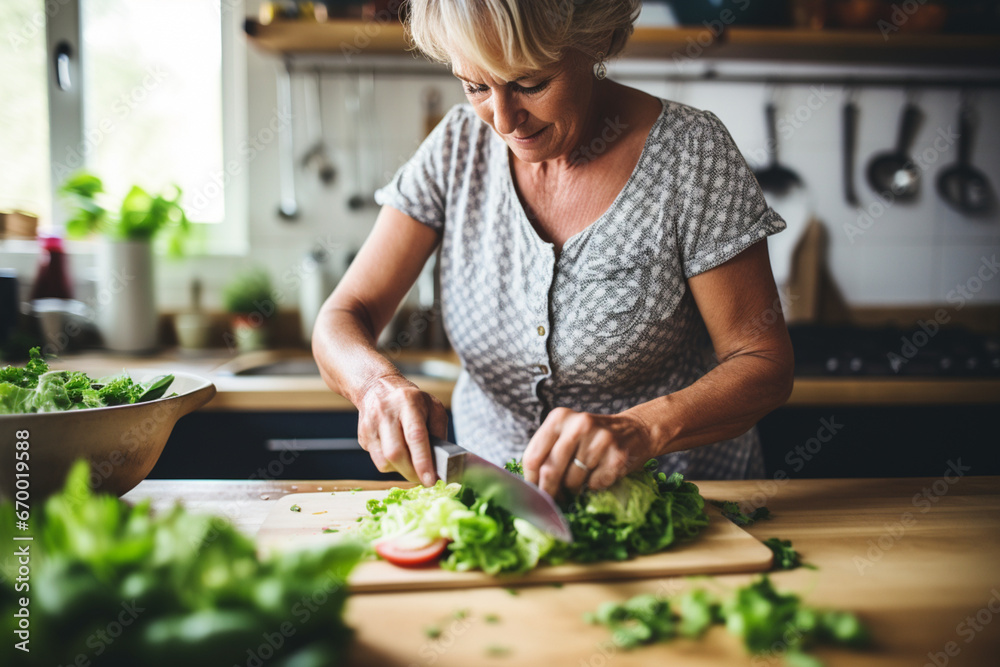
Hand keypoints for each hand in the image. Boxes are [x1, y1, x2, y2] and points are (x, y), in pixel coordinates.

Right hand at [357, 375, 447, 486]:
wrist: (378, 388)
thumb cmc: (412, 401)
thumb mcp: (433, 408)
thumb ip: (439, 433)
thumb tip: (442, 464)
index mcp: (408, 403)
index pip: (415, 436)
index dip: (423, 462)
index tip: (431, 480)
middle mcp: (386, 413)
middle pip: (396, 453)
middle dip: (412, 472)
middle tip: (425, 479)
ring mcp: (371, 425)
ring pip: (384, 462)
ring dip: (402, 470)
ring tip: (412, 464)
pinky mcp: (363, 437)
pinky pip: (378, 461)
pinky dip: (392, 465)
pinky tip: (399, 455)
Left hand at [522, 408, 657, 497]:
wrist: (636, 431)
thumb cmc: (593, 438)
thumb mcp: (567, 434)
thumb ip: (548, 452)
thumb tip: (531, 486)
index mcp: (559, 418)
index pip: (533, 456)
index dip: (530, 480)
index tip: (532, 493)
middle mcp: (579, 425)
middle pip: (551, 471)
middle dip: (548, 491)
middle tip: (550, 501)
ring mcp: (599, 440)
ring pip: (572, 482)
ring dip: (574, 489)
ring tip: (582, 478)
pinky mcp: (616, 457)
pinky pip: (594, 485)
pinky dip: (594, 487)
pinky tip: (600, 474)